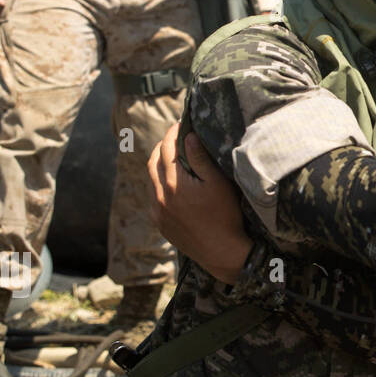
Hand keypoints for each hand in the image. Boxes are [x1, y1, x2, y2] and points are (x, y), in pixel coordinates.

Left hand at [148, 122, 251, 285]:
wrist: (221, 252)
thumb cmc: (225, 215)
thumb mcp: (218, 183)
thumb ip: (201, 159)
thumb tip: (188, 137)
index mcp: (174, 184)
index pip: (167, 149)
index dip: (172, 133)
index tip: (180, 124)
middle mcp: (160, 197)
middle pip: (153, 162)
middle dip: (162, 146)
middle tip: (175, 137)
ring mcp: (157, 212)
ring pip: (151, 181)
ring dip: (159, 166)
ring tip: (173, 158)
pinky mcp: (160, 223)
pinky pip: (153, 197)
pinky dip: (159, 184)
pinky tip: (173, 185)